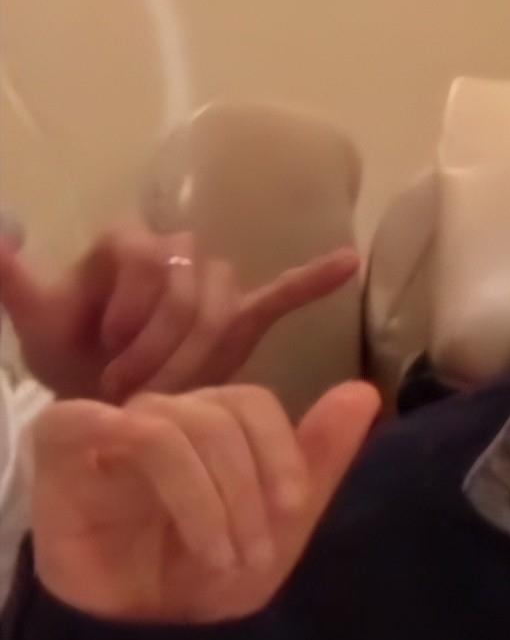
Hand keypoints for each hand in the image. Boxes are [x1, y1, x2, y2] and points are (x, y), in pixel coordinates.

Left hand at [0, 227, 359, 402]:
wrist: (104, 394)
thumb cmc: (69, 355)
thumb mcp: (34, 320)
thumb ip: (15, 281)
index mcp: (129, 244)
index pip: (146, 259)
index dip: (129, 317)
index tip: (105, 369)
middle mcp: (178, 252)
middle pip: (190, 289)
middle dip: (163, 349)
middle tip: (141, 394)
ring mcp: (216, 284)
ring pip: (226, 306)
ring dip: (201, 354)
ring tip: (177, 392)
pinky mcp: (246, 314)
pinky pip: (282, 292)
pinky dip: (313, 279)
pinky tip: (347, 263)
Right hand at [30, 381, 380, 621]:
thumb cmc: (198, 582)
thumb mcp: (276, 526)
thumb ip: (318, 458)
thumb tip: (366, 391)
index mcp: (208, 424)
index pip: (253, 402)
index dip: (281, 451)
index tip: (293, 510)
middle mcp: (163, 415)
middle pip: (224, 411)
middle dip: (253, 486)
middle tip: (256, 553)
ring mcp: (112, 422)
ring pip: (186, 423)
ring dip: (220, 499)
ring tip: (225, 560)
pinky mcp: (68, 438)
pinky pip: (134, 432)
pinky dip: (184, 489)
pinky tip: (198, 540)